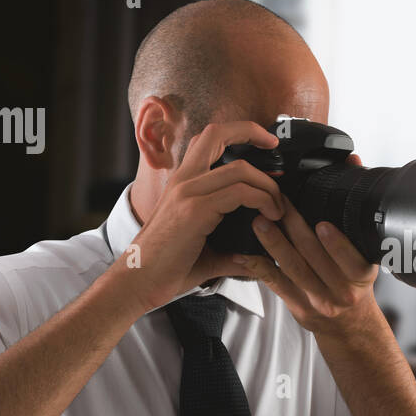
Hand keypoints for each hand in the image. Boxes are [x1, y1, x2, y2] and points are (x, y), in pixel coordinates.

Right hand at [114, 121, 284, 314]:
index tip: (266, 143)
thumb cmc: (166, 269)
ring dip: (268, 185)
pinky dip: (263, 200)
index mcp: (182, 183)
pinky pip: (239, 192)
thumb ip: (232, 250)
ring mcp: (187, 192)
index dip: (238, 132)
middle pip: (217, 134)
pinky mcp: (194, 210)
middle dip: (251, 132)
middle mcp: (183, 180)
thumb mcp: (204, 251)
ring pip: (239, 168)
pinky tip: (270, 216)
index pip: (208, 140)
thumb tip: (256, 257)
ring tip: (278, 207)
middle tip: (275, 149)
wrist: (137, 284)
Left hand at [236, 155, 381, 337]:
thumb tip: (353, 162)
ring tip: (258, 222)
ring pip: (292, 269)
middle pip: (316, 258)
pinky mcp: (298, 307)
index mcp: (361, 275)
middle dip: (296, 230)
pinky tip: (244, 253)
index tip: (323, 224)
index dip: (338, 244)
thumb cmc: (356, 281)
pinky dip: (259, 267)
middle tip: (278, 205)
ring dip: (274, 244)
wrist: (350, 327)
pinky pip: (276, 285)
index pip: (352, 259)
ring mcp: (318, 300)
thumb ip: (356, 207)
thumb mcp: (368, 252)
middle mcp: (341, 291)